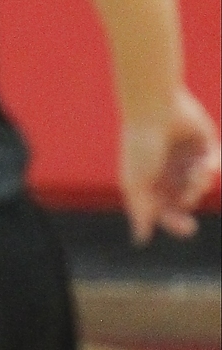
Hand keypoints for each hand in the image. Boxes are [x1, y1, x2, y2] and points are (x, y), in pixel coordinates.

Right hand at [120, 89, 220, 241]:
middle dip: (189, 200)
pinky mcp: (203, 143)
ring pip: (202, 184)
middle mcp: (167, 171)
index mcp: (149, 182)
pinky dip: (213, 168)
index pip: (165, 211)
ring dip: (202, 183)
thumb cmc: (140, 146)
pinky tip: (206, 165)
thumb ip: (141, 212)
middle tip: (189, 196)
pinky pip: (215, 164)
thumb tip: (141, 240)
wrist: (153, 109)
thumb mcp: (135, 184)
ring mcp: (186, 157)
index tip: (188, 227)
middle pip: (185, 200)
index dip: (176, 223)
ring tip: (198, 172)